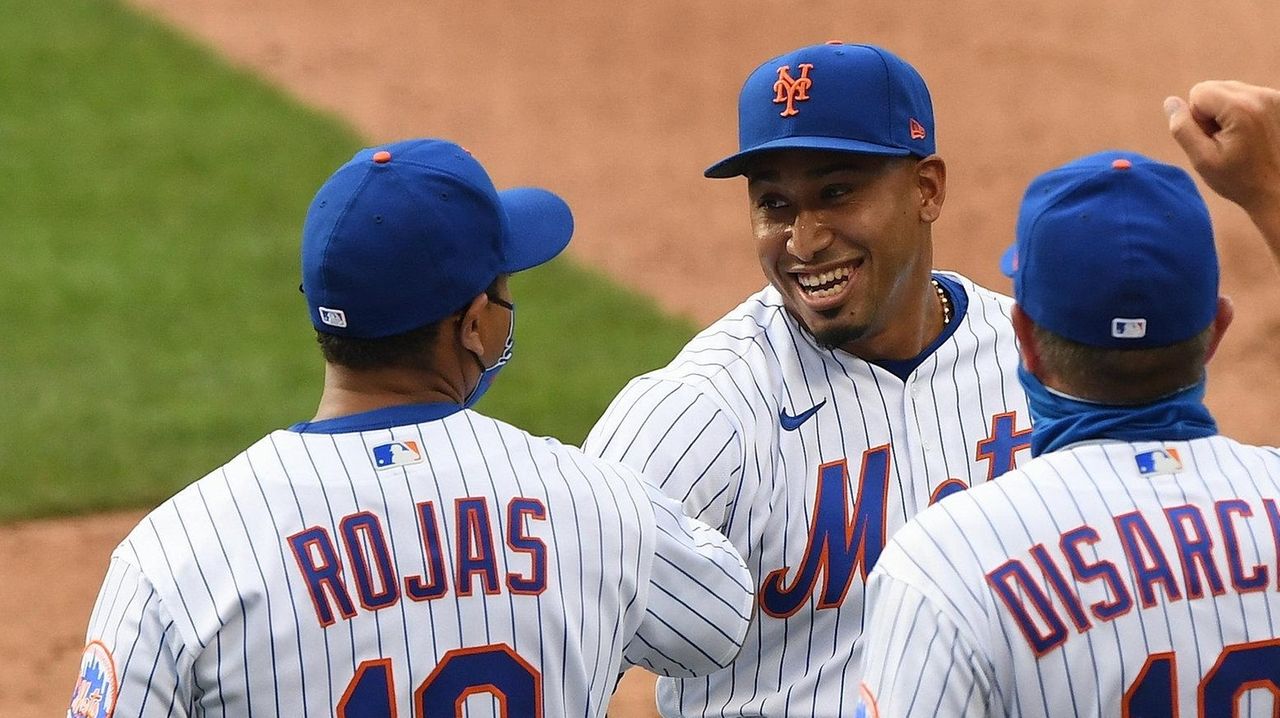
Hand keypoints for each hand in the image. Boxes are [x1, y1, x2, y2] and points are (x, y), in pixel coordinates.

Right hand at [1166, 81, 1279, 262]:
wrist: (1278, 190)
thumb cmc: (1240, 180)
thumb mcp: (1203, 160)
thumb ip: (1183, 129)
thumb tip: (1171, 102)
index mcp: (1241, 108)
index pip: (1198, 92)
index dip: (1197, 118)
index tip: (1211, 140)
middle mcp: (1260, 95)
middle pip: (1215, 88)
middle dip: (1211, 113)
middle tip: (1224, 141)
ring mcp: (1274, 97)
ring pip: (1230, 91)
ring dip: (1226, 113)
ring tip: (1238, 139)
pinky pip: (1247, 97)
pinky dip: (1241, 112)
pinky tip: (1250, 135)